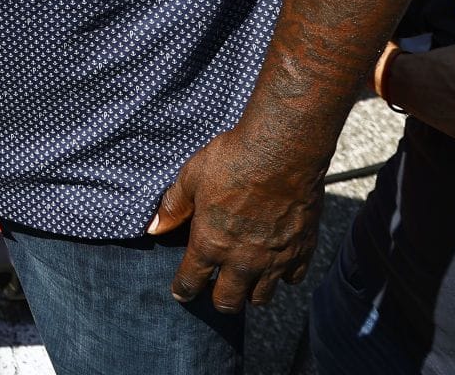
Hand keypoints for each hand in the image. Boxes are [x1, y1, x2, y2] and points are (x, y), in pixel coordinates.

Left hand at [146, 126, 322, 312]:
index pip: (191, 281)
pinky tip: (277, 264)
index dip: (183, 290)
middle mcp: (242, 260)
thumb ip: (173, 207)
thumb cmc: (233, 161)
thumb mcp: (191, 178)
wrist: (283, 152)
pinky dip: (284, 277)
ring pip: (261, 298)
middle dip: (218, 300)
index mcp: (210, 244)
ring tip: (245, 282)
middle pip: (227, 302)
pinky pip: (292, 279)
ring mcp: (274, 260)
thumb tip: (153, 228)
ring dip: (250, 293)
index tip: (181, 293)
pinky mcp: (301, 251)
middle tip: (215, 292)